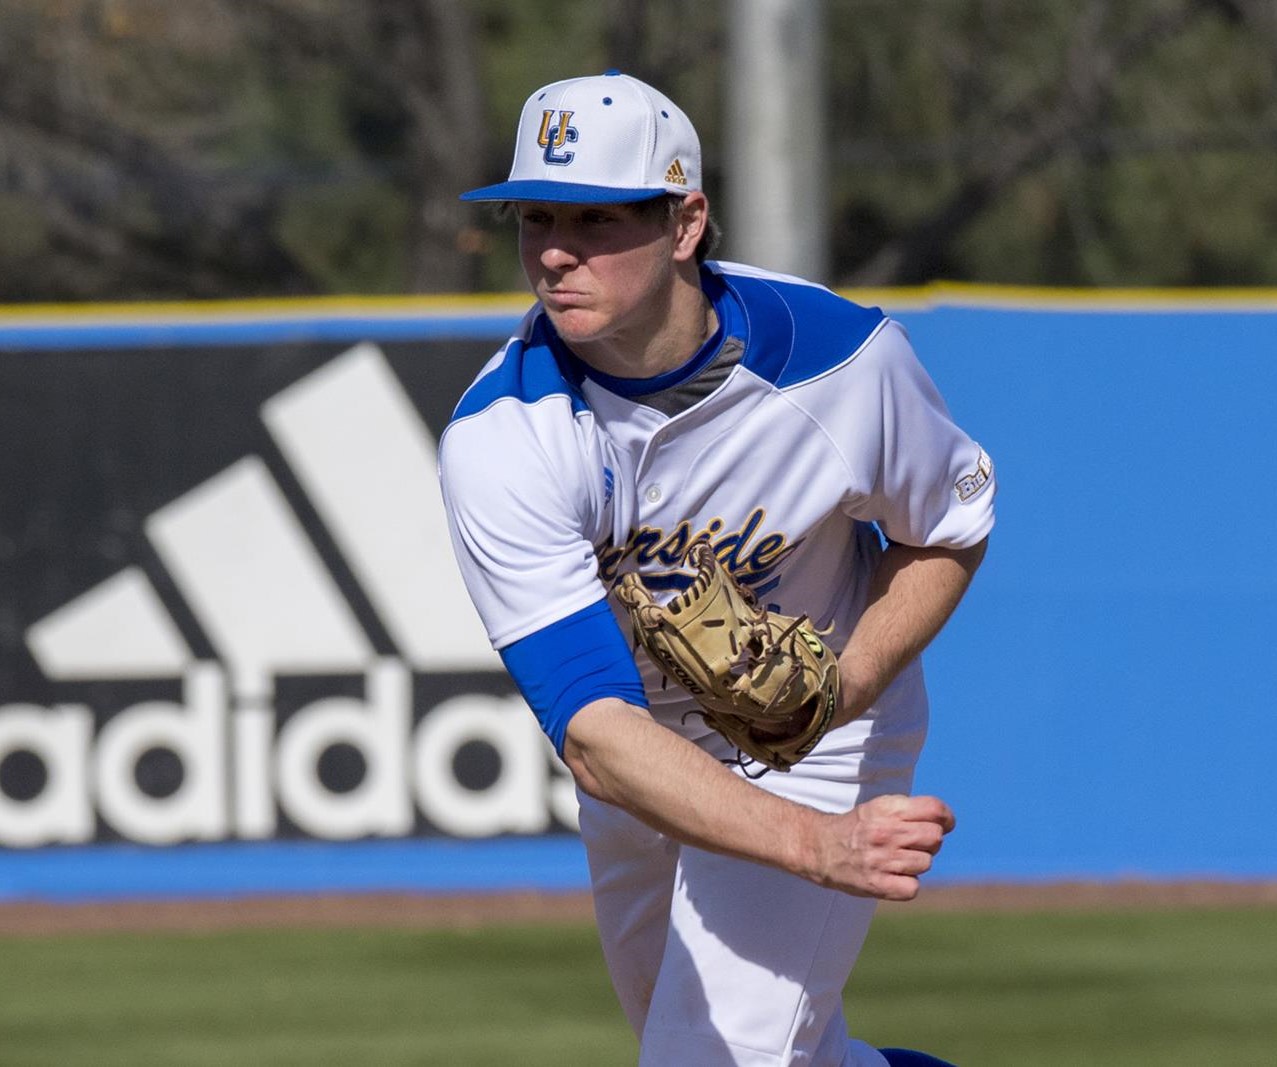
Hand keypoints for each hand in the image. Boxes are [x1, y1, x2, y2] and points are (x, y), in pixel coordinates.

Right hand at [809, 794, 954, 900]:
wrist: (820, 848)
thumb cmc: (856, 827)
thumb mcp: (879, 807)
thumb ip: (910, 810)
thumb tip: (945, 822)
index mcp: (887, 809)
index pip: (935, 809)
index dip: (946, 818)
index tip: (944, 824)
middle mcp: (885, 832)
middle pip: (935, 837)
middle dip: (930, 842)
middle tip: (913, 844)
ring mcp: (881, 860)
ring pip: (926, 863)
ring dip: (917, 863)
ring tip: (897, 860)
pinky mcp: (877, 885)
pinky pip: (913, 888)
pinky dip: (907, 885)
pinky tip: (894, 876)